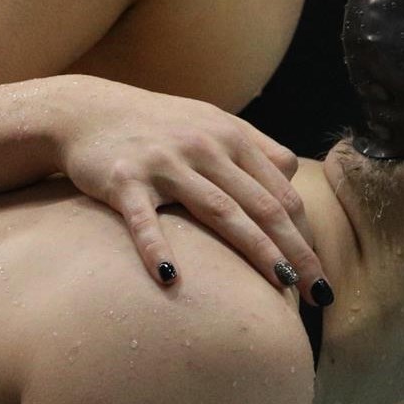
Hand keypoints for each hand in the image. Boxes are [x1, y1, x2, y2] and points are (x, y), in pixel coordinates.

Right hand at [43, 76, 325, 297]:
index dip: (305, 233)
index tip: (318, 272)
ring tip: (281, 283)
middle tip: (318, 292)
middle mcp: (207, 147)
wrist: (85, 110)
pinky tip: (171, 279)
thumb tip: (294, 177)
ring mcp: (166, 163)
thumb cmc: (159, 126)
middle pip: (263, 205)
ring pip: (220, 210)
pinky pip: (144, 219)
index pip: (283, 193)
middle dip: (295, 250)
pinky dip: (157, 249)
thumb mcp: (213, 124)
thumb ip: (255, 148)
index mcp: (234, 138)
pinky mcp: (124, 180)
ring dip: (255, 249)